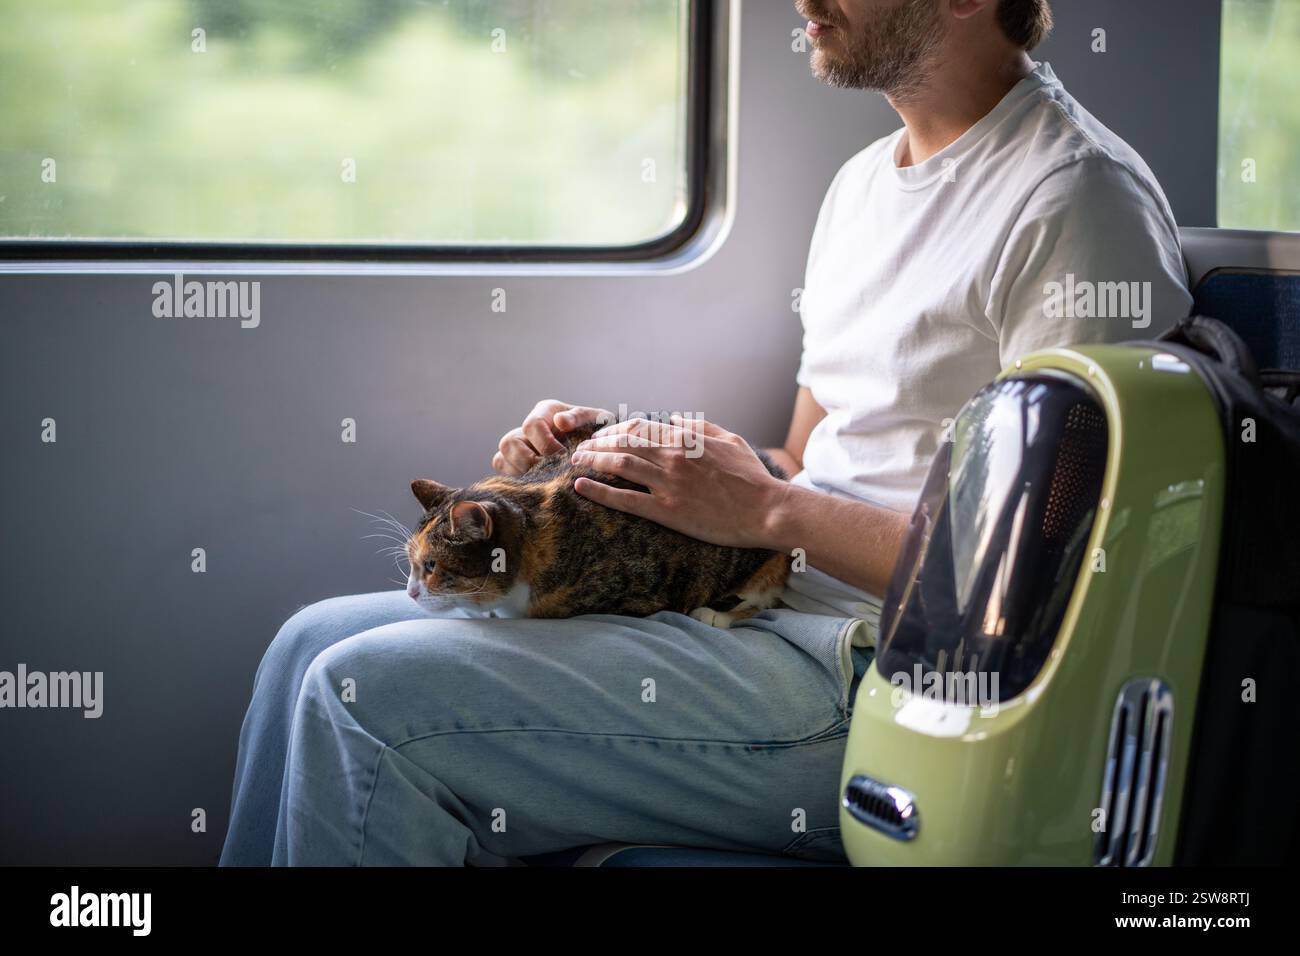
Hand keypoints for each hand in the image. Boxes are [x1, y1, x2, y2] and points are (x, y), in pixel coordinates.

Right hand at [492, 399, 612, 475]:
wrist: (603, 451)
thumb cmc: (600, 433)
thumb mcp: (597, 420)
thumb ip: (580, 417)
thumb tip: (560, 421)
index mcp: (546, 412)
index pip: (532, 425)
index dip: (546, 444)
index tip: (564, 457)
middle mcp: (528, 428)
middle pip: (509, 442)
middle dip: (529, 460)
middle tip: (551, 472)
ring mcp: (519, 446)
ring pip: (501, 458)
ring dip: (521, 471)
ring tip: (545, 479)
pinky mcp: (516, 465)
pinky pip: (505, 472)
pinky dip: (517, 479)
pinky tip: (539, 485)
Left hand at [570, 416, 787, 549]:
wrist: (766, 510)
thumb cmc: (752, 478)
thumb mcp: (730, 441)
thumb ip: (702, 428)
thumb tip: (677, 418)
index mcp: (686, 440)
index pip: (639, 427)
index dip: (615, 429)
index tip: (602, 436)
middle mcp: (673, 457)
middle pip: (624, 442)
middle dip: (598, 443)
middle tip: (581, 449)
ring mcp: (668, 484)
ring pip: (620, 465)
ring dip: (593, 461)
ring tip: (576, 463)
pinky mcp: (667, 511)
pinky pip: (626, 500)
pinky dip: (600, 491)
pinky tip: (582, 488)